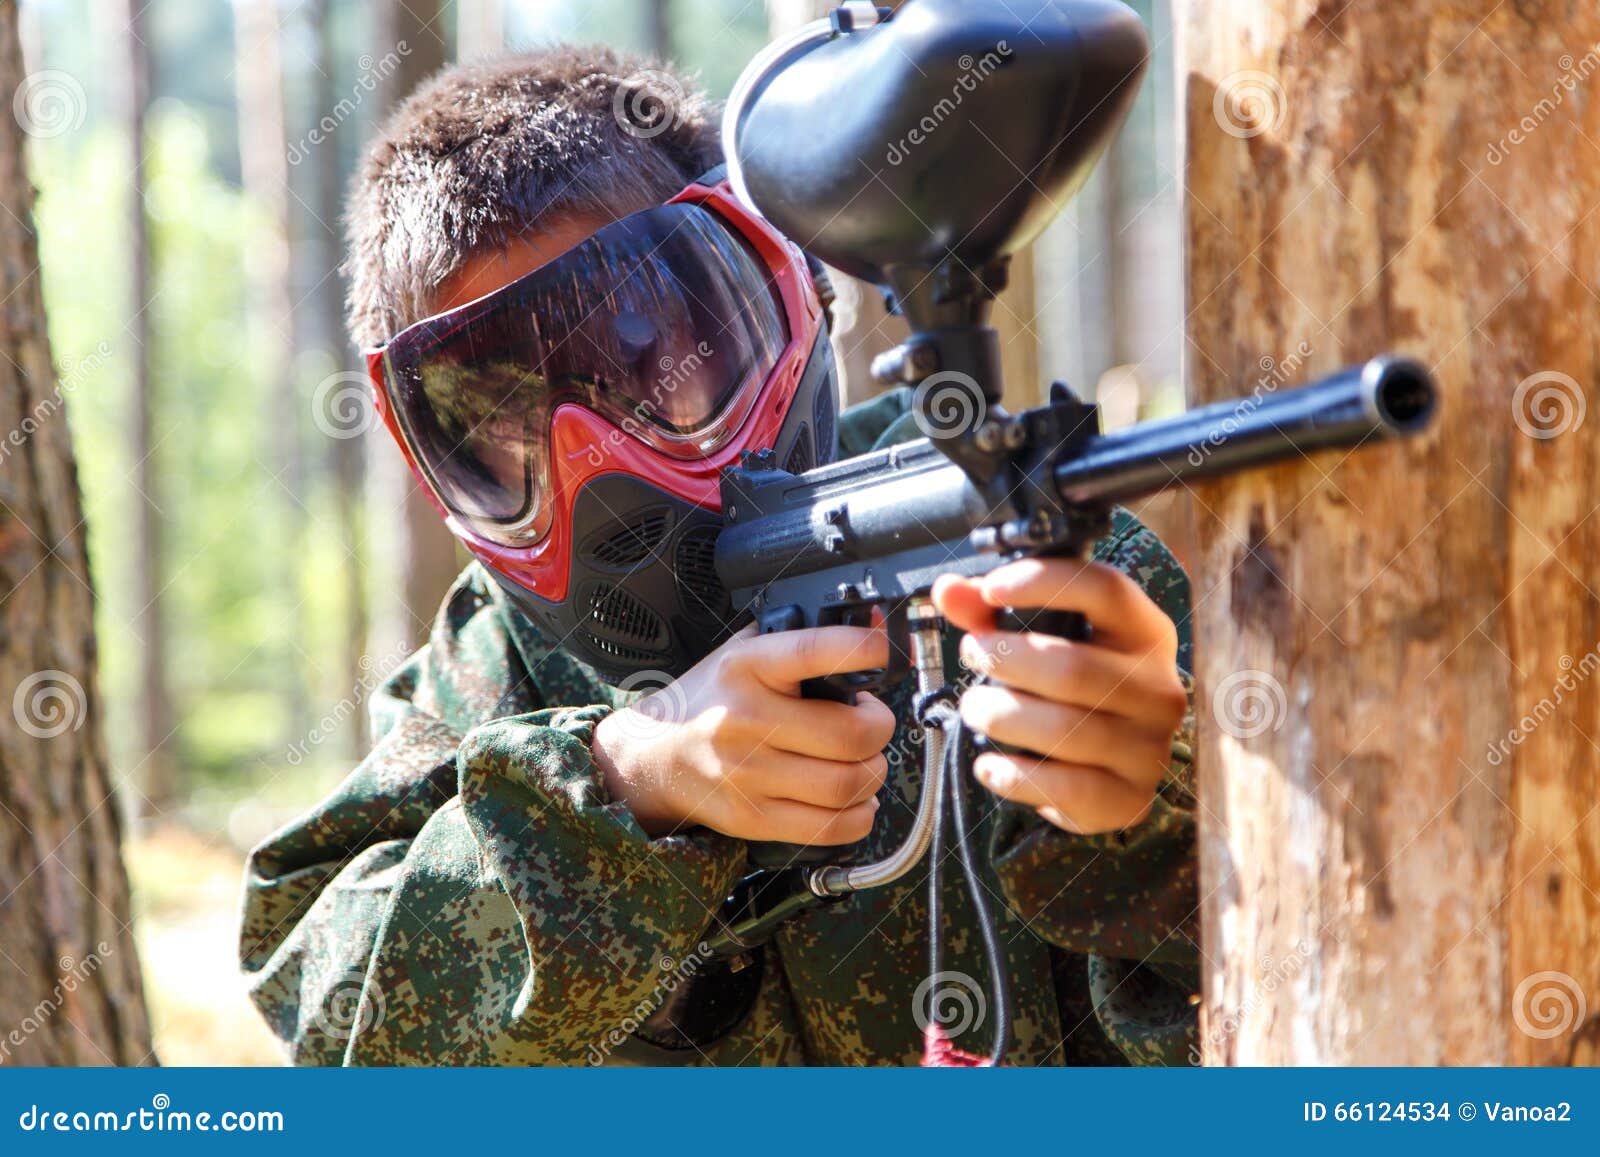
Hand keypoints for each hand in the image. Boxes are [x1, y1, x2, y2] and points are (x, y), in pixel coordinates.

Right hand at [591, 625, 895, 842]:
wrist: (652, 757)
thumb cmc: (711, 700)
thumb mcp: (744, 652)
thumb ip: (803, 638)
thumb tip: (877, 625)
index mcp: (747, 667)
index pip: (813, 651)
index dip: (862, 650)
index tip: (887, 651)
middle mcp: (746, 720)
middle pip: (850, 734)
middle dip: (879, 727)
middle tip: (871, 722)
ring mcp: (748, 774)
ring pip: (848, 785)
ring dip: (873, 773)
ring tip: (864, 761)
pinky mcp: (751, 818)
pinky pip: (830, 827)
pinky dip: (860, 815)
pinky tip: (855, 798)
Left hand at [931, 557, 1187, 834]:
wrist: (1109, 773)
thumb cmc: (1071, 692)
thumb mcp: (1043, 642)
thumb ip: (992, 613)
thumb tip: (949, 590)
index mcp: (1145, 633)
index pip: (1106, 590)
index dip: (1044, 582)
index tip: (991, 589)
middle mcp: (1158, 688)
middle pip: (1074, 668)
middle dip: (1007, 660)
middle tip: (972, 654)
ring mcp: (1149, 747)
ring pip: (1064, 729)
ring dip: (1002, 716)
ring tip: (974, 708)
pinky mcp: (1129, 798)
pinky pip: (1064, 786)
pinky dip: (1013, 775)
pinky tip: (988, 765)